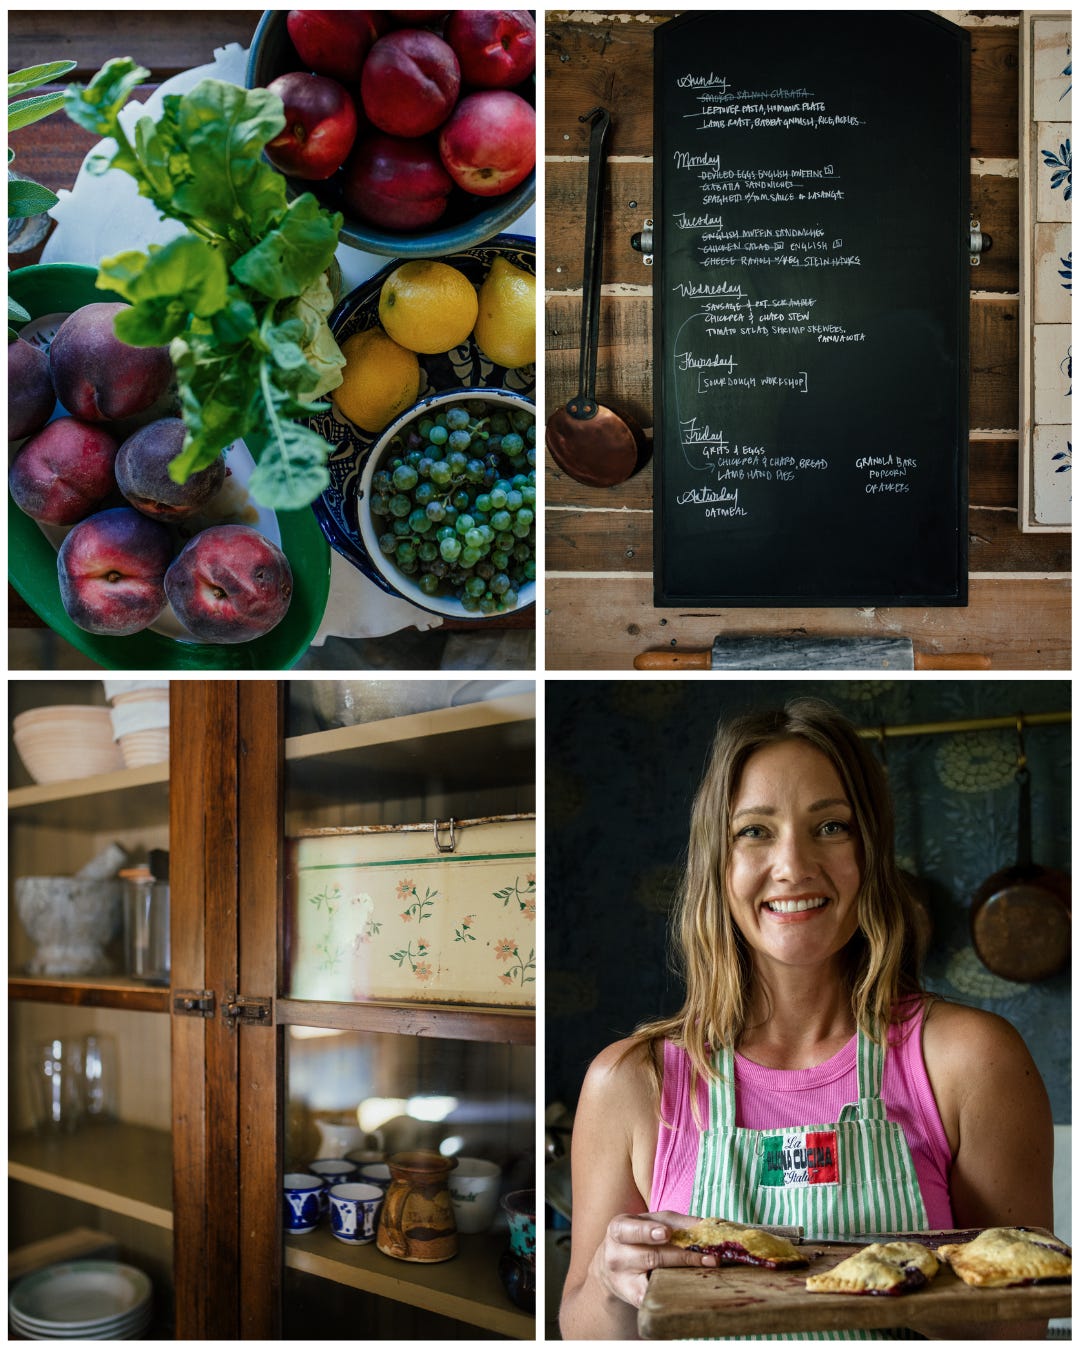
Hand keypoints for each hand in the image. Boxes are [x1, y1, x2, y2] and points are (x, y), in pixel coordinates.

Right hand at [589, 1210, 715, 1309]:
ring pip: (656, 1279)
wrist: (611, 1266)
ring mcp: (623, 1280)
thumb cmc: (637, 1238)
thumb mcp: (647, 1222)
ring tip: (707, 1270)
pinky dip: (674, 1294)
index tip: (666, 1233)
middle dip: (683, 1256)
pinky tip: (691, 1291)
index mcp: (618, 1229)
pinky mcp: (633, 1298)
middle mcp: (617, 1255)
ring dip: (684, 1274)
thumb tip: (708, 1225)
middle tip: (709, 1258)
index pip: (632, 1230)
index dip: (648, 1231)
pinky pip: (655, 1298)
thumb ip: (674, 1222)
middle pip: (652, 1256)